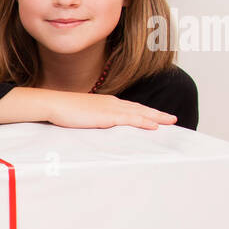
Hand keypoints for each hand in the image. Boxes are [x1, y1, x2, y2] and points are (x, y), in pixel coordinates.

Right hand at [45, 92, 176, 129]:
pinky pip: (131, 119)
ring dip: (157, 117)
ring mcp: (111, 108)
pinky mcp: (108, 116)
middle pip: (140, 109)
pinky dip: (144, 121)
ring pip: (140, 113)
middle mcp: (113, 103)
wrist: (55, 104)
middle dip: (157, 114)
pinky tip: (155, 126)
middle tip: (173, 118)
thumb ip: (93, 118)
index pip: (131, 108)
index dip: (145, 112)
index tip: (156, 117)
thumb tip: (97, 125)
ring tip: (171, 121)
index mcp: (107, 102)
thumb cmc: (64, 110)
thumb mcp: (82, 114)